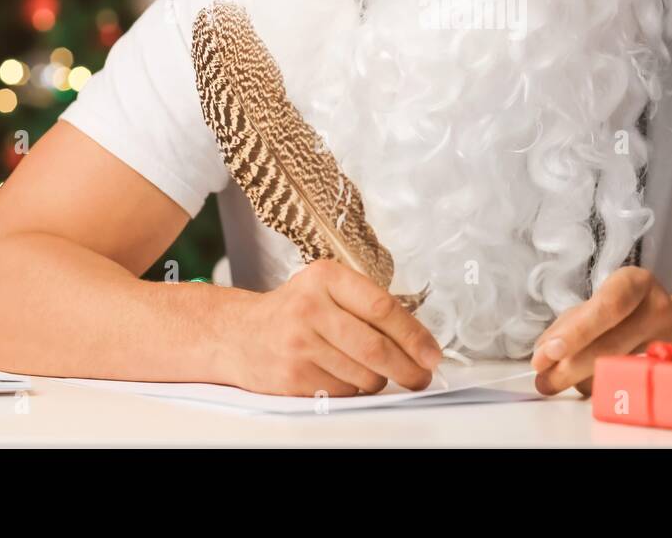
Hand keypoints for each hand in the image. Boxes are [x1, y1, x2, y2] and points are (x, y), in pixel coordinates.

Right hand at [219, 259, 443, 395]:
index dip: (414, 335)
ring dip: (377, 380)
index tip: (432, 354)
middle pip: (375, 347)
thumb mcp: (327, 289)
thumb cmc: (294, 311)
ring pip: (362, 375)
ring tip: (368, 370)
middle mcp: (310, 308)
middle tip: (421, 377)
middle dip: (408, 368)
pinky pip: (342, 393)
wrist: (238, 333)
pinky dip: (351, 390)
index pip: (382, 308)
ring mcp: (299, 344)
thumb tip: (419, 343)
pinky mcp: (292, 377)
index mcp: (326, 278)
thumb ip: (368, 306)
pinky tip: (338, 375)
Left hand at [530, 267, 671, 396]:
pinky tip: (580, 382)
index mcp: (637, 283)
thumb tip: (543, 352)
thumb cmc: (628, 306)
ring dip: (578, 380)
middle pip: (611, 346)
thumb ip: (571, 321)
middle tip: (542, 378)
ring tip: (552, 382)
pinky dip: (595, 386)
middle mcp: (656, 311)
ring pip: (616, 371)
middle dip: (570, 366)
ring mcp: (667, 343)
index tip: (548, 351)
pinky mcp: (666, 369)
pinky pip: (625, 385)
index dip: (577, 331)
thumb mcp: (603, 297)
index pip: (608, 307)